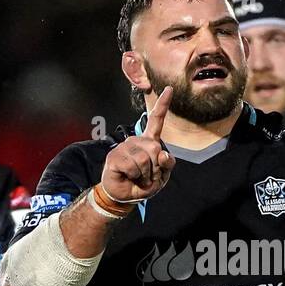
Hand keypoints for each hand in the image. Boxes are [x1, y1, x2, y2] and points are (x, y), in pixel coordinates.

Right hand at [102, 86, 177, 202]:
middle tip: (146, 175)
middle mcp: (136, 140)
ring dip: (145, 174)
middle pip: (155, 148)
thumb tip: (163, 153)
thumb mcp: (162, 176)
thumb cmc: (143, 184)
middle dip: (155, 168)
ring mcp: (124, 147)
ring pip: (144, 159)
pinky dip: (135, 176)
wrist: (124, 196)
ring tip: (138, 177)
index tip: (169, 89)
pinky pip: (133, 166)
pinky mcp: (115, 156)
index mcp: (149, 142)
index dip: (163, 105)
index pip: (157, 121)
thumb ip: (167, 164)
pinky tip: (128, 176)